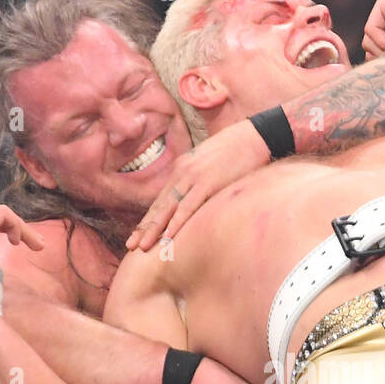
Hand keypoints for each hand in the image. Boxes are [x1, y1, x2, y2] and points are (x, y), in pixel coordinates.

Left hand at [125, 120, 270, 251]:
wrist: (254, 136)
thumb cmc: (237, 152)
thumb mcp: (212, 167)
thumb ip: (201, 182)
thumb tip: (199, 199)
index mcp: (182, 170)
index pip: (161, 201)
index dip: (148, 220)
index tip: (137, 236)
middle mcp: (182, 173)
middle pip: (159, 206)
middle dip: (144, 228)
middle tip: (130, 247)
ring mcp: (193, 178)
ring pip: (169, 208)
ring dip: (154, 229)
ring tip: (142, 247)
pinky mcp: (207, 182)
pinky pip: (189, 206)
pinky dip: (177, 221)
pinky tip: (168, 235)